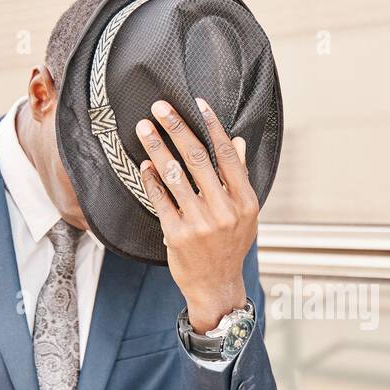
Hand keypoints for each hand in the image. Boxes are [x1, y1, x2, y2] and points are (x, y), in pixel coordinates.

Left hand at [135, 98, 255, 330]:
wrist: (216, 285)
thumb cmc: (230, 245)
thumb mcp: (244, 213)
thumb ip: (239, 177)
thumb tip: (238, 142)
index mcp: (245, 201)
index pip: (227, 155)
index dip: (212, 126)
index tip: (197, 103)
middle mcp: (224, 210)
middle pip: (198, 158)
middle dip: (177, 128)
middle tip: (160, 107)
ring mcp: (200, 223)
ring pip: (175, 175)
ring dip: (157, 148)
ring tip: (144, 129)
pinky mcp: (177, 234)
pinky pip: (161, 199)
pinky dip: (151, 179)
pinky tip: (144, 165)